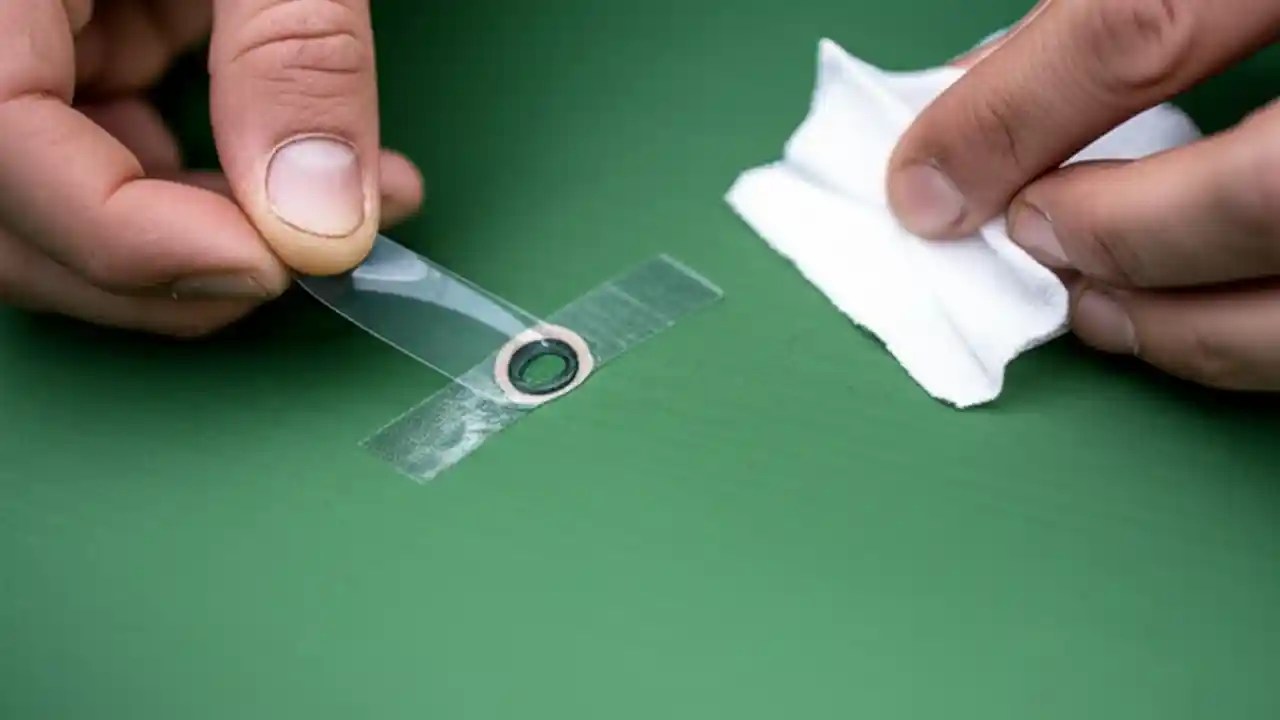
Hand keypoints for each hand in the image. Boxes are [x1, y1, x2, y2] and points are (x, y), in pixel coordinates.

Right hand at [0, 0, 423, 335]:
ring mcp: (38, 47)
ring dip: (213, 242)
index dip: (124, 236)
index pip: (3, 146)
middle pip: (23, 216)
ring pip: (74, 206)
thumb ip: (293, 54)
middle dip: (169, 274)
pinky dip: (221, 193)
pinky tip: (321, 186)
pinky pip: (124, 154)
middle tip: (307, 265)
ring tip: (351, 221)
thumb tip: (322, 220)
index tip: (267, 267)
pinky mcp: (95, 48)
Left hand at [885, 0, 1279, 390]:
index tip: (930, 180)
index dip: (1018, 110)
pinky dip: (1266, 341)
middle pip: (1273, 190)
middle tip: (1031, 241)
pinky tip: (1205, 322)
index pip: (1145, 14)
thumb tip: (984, 92)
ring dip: (1195, 328)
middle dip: (1126, 238)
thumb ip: (1117, 5)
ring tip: (1100, 308)